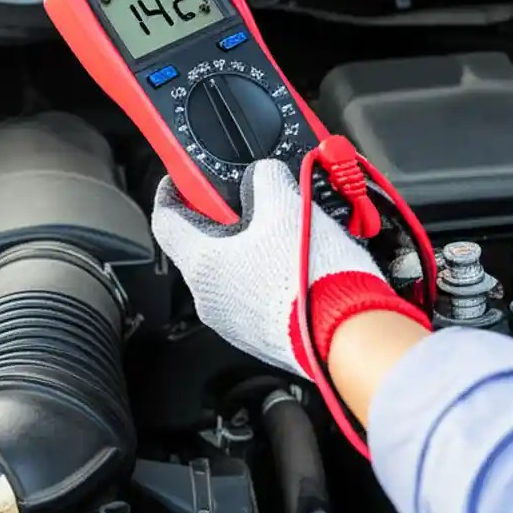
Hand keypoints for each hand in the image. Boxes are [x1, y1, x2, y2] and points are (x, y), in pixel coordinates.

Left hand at [152, 159, 425, 377]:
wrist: (346, 333)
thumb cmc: (310, 275)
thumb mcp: (287, 205)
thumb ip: (266, 178)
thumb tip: (264, 173)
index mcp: (202, 265)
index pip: (165, 220)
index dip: (175, 191)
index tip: (186, 179)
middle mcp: (209, 299)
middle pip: (205, 247)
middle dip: (230, 221)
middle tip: (259, 203)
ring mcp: (234, 324)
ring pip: (235, 274)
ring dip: (256, 252)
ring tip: (292, 237)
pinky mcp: (262, 339)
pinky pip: (258, 299)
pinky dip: (273, 280)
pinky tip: (302, 270)